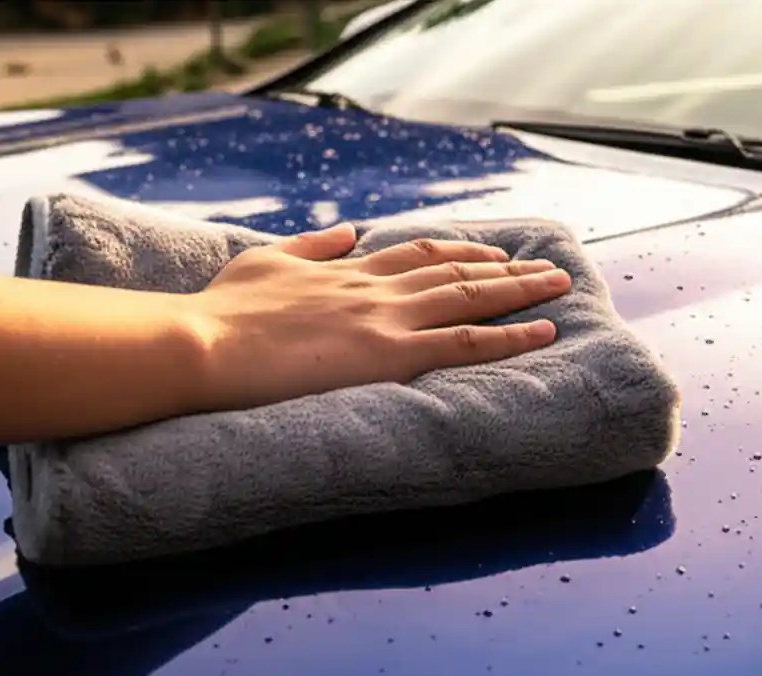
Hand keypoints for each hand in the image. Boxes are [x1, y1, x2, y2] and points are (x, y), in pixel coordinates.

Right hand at [181, 223, 571, 410]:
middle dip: (506, 268)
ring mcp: (387, 319)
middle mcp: (376, 287)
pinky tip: (541, 331)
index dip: (462, 252)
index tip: (491, 252)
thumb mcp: (265, 260)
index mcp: (347, 269)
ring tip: (558, 287)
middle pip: (458, 271)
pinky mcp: (389, 356)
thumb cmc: (222, 311)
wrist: (204, 344)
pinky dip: (510, 335)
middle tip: (546, 268)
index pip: (419, 255)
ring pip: (472, 298)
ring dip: (520, 291)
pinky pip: (465, 343)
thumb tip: (347, 234)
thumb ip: (311, 247)